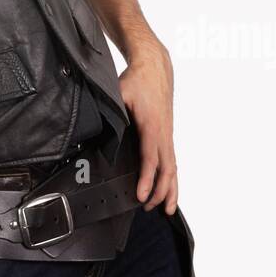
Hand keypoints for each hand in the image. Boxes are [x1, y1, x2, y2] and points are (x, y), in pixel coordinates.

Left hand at [118, 37, 177, 215]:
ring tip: (166, 209)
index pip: (150, 160)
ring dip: (170, 190)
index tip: (141, 196)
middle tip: (148, 208)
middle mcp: (163, 134)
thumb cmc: (138, 80)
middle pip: (166, 170)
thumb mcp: (120, 93)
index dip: (146, 180)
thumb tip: (102, 128)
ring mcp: (168, 135)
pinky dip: (173, 179)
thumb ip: (113, 112)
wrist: (155, 67)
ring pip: (173, 168)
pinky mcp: (167, 134)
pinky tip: (171, 190)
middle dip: (159, 192)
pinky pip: (173, 161)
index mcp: (152, 126)